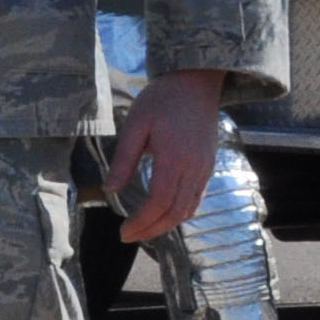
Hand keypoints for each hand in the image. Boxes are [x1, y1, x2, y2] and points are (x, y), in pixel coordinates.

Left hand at [106, 68, 225, 240]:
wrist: (196, 82)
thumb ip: (123, 159)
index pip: (159, 202)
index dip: (141, 221)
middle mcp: (195, 168)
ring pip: (189, 208)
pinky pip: (197, 197)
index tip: (123, 231)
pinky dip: (180, 211)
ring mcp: (205, 167)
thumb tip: (110, 190)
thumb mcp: (135, 125)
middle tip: (128, 236)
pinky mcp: (209, 164)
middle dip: (152, 229)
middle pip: (176, 211)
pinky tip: (164, 213)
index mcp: (175, 158)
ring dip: (167, 224)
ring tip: (143, 229)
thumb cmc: (161, 100)